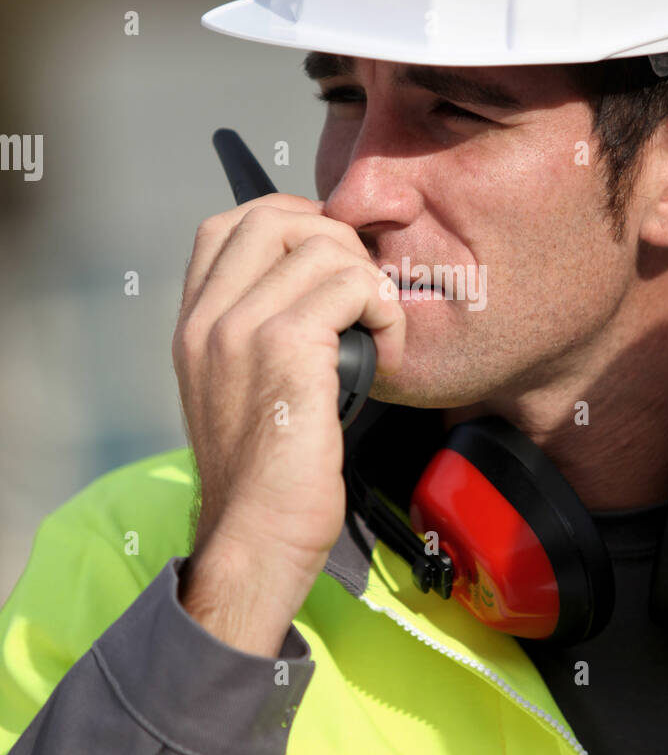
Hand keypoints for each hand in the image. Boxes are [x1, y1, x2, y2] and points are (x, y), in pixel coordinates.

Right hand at [171, 194, 405, 652]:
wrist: (255, 536)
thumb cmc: (262, 480)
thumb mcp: (234, 393)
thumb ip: (251, 336)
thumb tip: (308, 292)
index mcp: (192, 325)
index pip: (228, 224)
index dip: (289, 223)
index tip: (329, 260)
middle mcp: (208, 319)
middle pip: (274, 217)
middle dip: (335, 240)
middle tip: (361, 292)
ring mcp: (240, 329)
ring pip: (323, 247)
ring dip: (368, 281)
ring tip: (377, 329)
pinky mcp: (286, 349)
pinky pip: (353, 286)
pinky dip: (384, 310)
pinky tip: (387, 349)